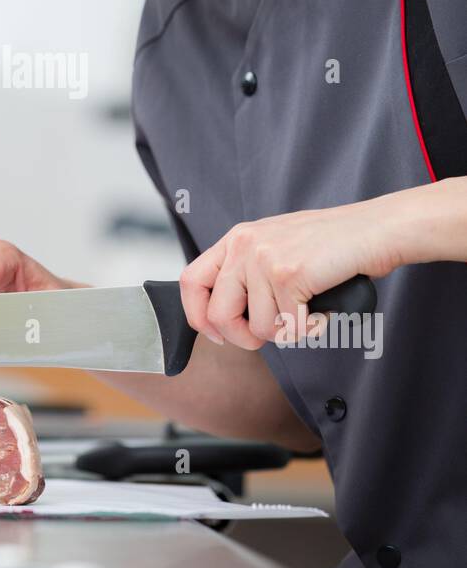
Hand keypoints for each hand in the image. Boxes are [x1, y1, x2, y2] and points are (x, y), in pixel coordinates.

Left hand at [179, 201, 399, 349]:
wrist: (375, 229)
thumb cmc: (333, 244)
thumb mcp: (277, 246)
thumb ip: (250, 273)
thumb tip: (227, 318)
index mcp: (237, 238)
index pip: (192, 281)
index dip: (200, 317)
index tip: (220, 334)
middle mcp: (244, 245)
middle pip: (218, 314)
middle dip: (243, 338)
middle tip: (271, 333)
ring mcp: (265, 258)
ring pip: (258, 328)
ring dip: (286, 332)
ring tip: (307, 313)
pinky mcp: (288, 274)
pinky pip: (290, 328)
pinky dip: (310, 330)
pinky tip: (322, 312)